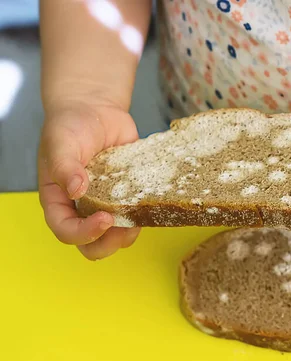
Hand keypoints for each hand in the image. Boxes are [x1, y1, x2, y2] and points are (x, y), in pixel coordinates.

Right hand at [38, 99, 140, 259]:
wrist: (95, 109)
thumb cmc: (71, 126)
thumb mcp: (61, 142)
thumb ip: (65, 166)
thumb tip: (76, 190)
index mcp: (59, 201)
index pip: (66, 231)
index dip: (84, 233)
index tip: (105, 219)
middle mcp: (82, 208)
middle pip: (92, 245)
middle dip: (108, 243)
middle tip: (123, 227)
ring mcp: (107, 204)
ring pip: (119, 235)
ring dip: (131, 231)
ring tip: (141, 213)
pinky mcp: (129, 195)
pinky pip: (139, 214)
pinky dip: (147, 213)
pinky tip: (154, 200)